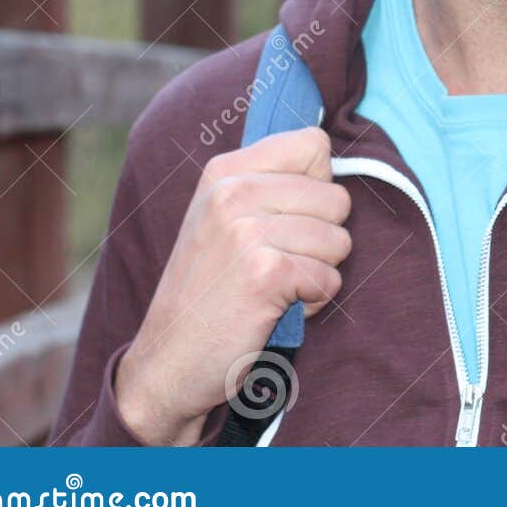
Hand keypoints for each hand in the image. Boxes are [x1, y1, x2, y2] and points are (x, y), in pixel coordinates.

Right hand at [115, 128, 351, 445]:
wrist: (166, 360)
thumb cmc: (208, 291)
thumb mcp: (223, 218)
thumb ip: (271, 183)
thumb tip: (331, 163)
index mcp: (224, 171)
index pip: (314, 145)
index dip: (317, 187)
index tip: (285, 218)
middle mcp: (232, 192)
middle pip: (337, 198)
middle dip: (322, 239)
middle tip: (275, 264)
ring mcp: (247, 232)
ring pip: (339, 241)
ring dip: (317, 273)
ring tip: (272, 287)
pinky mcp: (266, 273)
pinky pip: (330, 279)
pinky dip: (312, 302)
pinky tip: (271, 309)